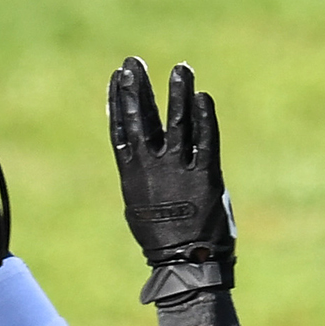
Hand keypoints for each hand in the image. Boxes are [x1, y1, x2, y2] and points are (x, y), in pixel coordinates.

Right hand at [107, 57, 235, 301]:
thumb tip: (137, 151)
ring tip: (180, 68)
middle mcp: (151, 168)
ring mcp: (178, 171)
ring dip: (176, 94)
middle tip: (134, 62)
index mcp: (131, 174)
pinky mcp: (207, 178)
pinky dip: (204, 119)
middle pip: (142, 119)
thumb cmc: (162, 238)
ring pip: (176, 124)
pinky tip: (202, 97)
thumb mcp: (139, 204)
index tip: (118, 76)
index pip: (121, 128)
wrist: (185, 263)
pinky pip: (206, 141)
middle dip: (137, 89)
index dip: (118, 100)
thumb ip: (141, 174)